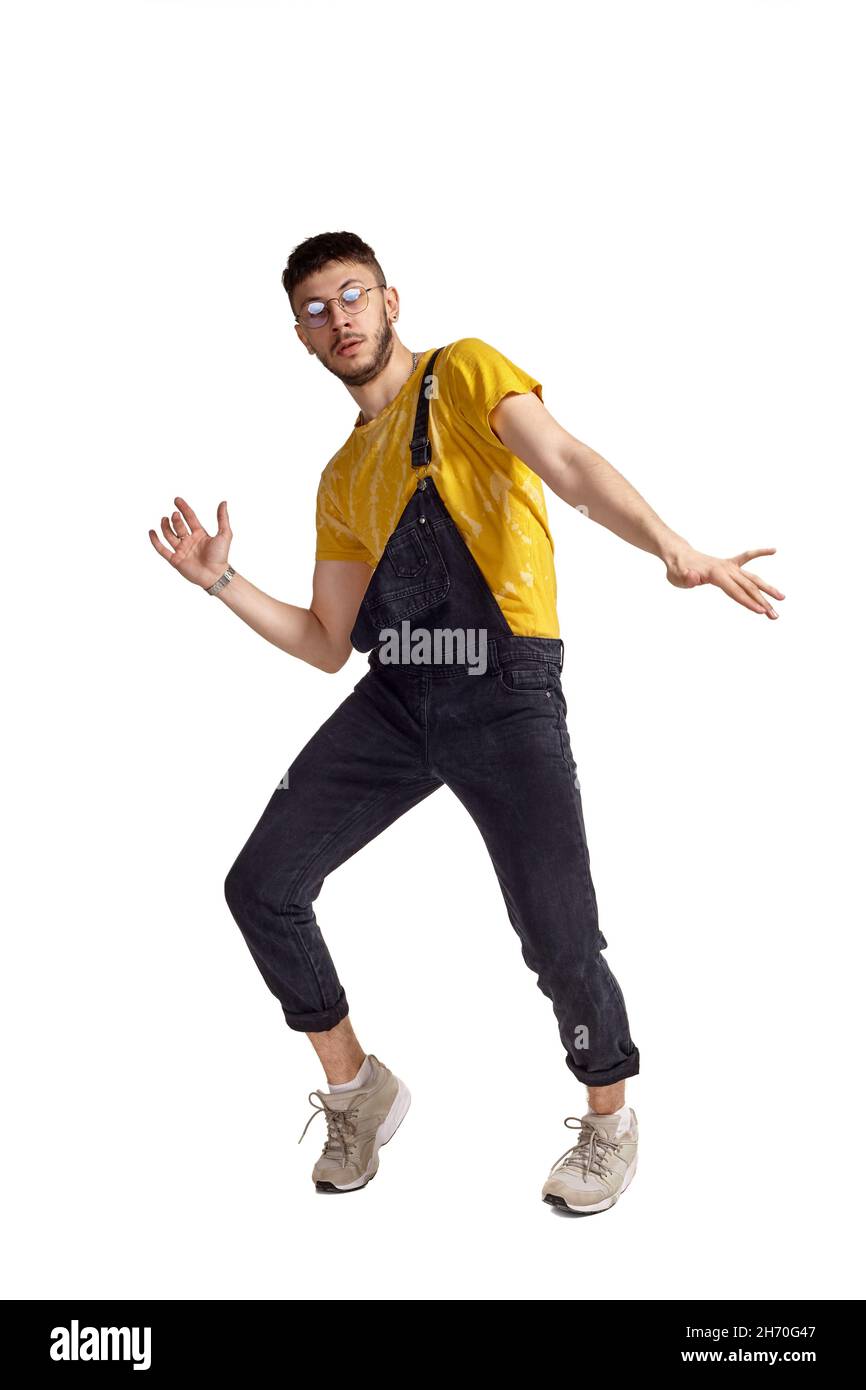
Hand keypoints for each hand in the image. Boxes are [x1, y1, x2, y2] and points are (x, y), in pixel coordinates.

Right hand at [148, 497, 232, 588]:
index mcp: (200, 534)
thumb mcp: (225, 534)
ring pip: (169, 535)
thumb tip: (223, 502)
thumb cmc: (221, 556)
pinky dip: (155, 541)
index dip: (184, 508)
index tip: (177, 499)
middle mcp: (189, 541)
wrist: (215, 574)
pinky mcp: (175, 560)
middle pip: (179, 526)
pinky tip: (152, 532)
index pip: (190, 518)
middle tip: (176, 515)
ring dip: (165, 526)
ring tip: (164, 519)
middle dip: (176, 519)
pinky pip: (162, 550)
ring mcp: (181, 550)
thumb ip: (222, 518)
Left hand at [665, 545, 784, 617]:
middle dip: (763, 602)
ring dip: (767, 589)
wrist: (679, 556)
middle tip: (775, 616)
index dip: (748, 602)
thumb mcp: (677, 577)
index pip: (735, 591)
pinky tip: (773, 550)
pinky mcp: (730, 564)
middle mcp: (726, 569)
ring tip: (782, 598)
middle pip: (748, 587)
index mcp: (716, 574)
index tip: (761, 612)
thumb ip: (687, 578)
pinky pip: (748, 557)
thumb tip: (695, 577)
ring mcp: (730, 566)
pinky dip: (760, 553)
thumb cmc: (677, 569)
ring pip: (752, 578)